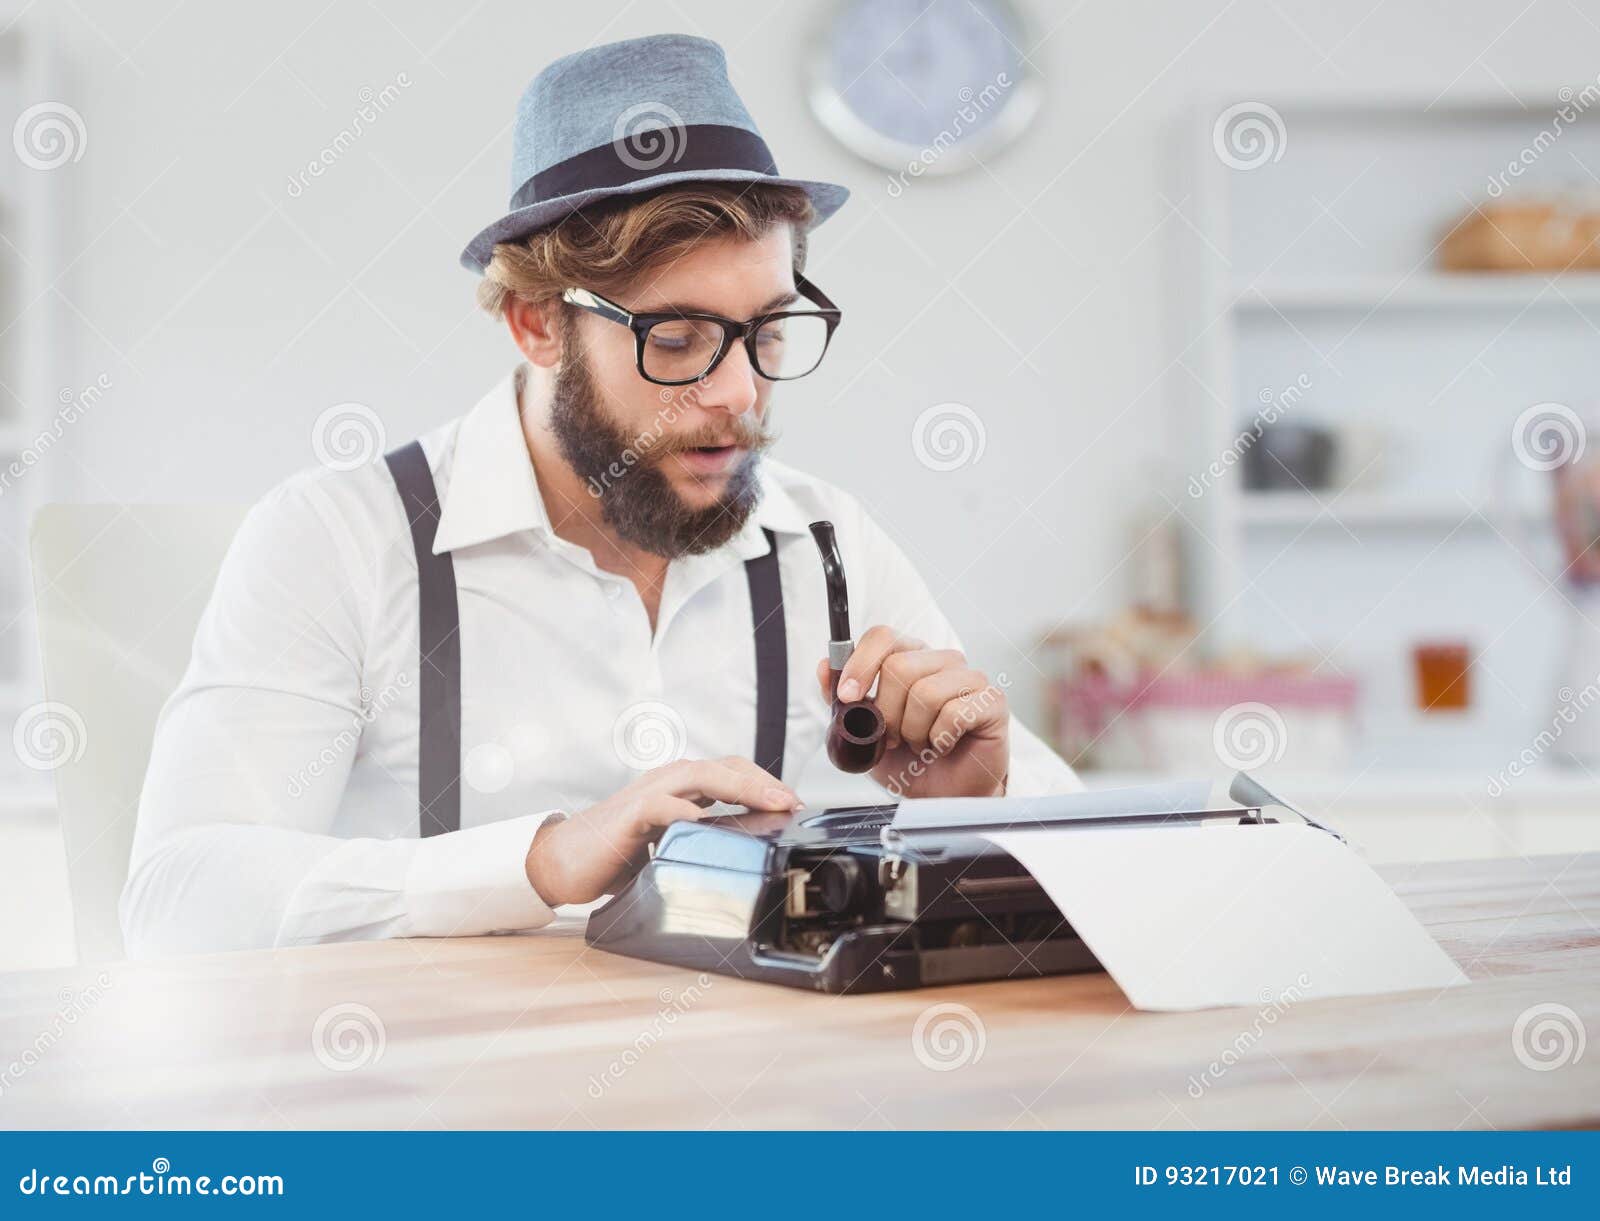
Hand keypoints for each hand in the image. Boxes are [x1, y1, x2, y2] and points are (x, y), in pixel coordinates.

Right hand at [523, 757, 799, 905]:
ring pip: (700, 775)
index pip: (731, 772)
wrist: (560, 863)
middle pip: (724, 767)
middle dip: (763, 782)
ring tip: (769, 802)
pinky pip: (661, 807)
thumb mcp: (667, 846)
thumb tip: (740, 855)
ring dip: (739, 786)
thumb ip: (698, 840)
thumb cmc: (614, 855)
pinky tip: (706, 822)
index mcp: (679, 788)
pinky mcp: (629, 815)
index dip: (764, 783)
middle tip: (793, 802)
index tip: (794, 805)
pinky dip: (685, 812)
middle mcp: (667, 783)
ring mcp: (648, 794)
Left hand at [815, 625, 1008, 799]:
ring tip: (920, 744)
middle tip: (895, 737)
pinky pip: (954, 713)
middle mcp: (941, 661)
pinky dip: (939, 739)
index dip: (860, 664)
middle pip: (899, 666)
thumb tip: (824, 666)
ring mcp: (970, 678)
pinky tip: (942, 746)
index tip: (847, 696)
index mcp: (911, 658)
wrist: (942, 797)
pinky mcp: (991, 701)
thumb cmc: (910, 762)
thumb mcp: (863, 733)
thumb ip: (842, 701)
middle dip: (887, 714)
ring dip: (913, 731)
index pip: (883, 636)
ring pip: (925, 692)